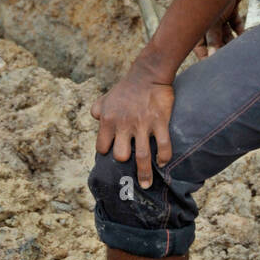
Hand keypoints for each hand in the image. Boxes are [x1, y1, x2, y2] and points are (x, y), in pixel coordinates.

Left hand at [92, 65, 174, 188]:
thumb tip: (95, 118)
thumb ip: (98, 109)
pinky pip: (163, 145)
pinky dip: (163, 157)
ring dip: (144, 174)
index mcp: (108, 120)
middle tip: (130, 165)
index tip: (113, 155)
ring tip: (146, 185)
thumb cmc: (126, 88)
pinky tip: (163, 163)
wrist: (148, 74)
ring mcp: (143, 125)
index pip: (102, 147)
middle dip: (124, 162)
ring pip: (142, 157)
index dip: (107, 152)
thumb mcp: (107, 98)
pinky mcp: (159, 122)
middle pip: (121, 155)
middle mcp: (123, 125)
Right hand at [192, 0, 245, 58]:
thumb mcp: (212, 20)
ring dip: (233, 42)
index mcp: (197, 23)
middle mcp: (206, 20)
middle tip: (232, 61)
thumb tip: (213, 56)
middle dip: (223, 50)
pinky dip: (240, 30)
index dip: (206, 56)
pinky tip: (246, 37)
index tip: (216, 67)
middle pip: (214, 41)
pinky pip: (235, 23)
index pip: (199, 46)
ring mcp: (218, 14)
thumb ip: (213, 39)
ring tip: (241, 52)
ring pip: (226, 33)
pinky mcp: (230, 8)